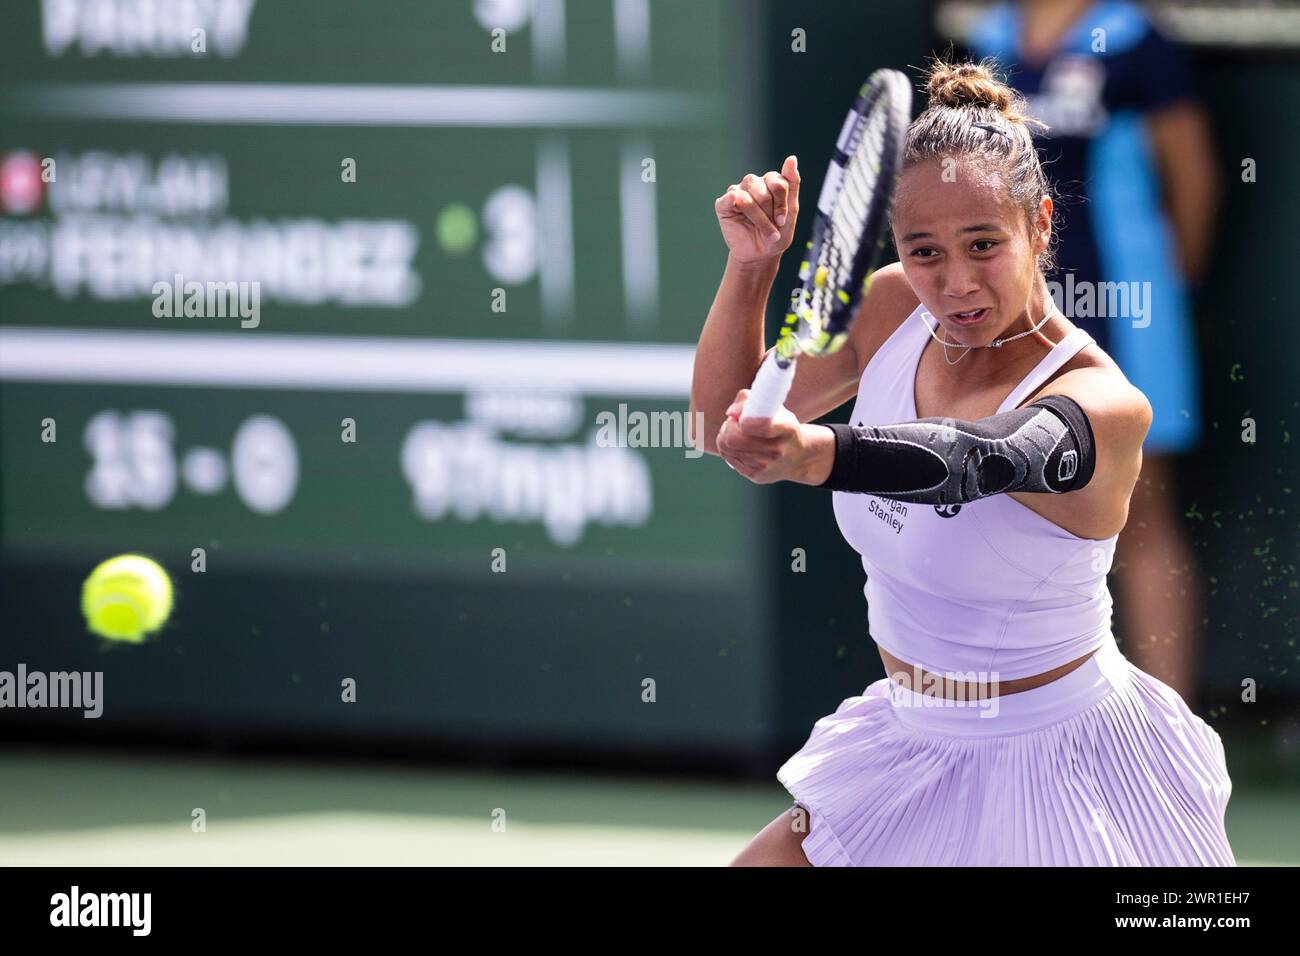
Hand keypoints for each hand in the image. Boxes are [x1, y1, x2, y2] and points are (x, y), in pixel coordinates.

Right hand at [714, 155, 800, 264]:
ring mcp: (737, 192)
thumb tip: (792, 158)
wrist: (760, 255)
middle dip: (769, 214)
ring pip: (748, 198)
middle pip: (762, 191)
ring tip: (764, 231)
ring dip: (759, 219)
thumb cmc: (777, 232)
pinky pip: (730, 199)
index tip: (782, 221)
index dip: (781, 204)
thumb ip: (792, 183)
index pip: (777, 183)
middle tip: (773, 229)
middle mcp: (753, 183)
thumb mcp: (791, 210)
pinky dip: (734, 204)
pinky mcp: (723, 204)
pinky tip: (739, 212)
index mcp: (770, 181)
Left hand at [716, 388, 833, 484]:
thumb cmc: (781, 425)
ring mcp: (766, 466)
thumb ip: (750, 400)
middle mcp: (777, 450)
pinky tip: (739, 444)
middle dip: (727, 426)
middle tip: (734, 422)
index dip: (743, 419)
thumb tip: (730, 413)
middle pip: (732, 439)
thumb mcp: (775, 407)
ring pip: (725, 447)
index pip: (761, 425)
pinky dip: (727, 447)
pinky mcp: (755, 476)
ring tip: (738, 431)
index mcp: (787, 429)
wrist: (798, 457)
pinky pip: (727, 457)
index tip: (742, 416)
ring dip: (725, 435)